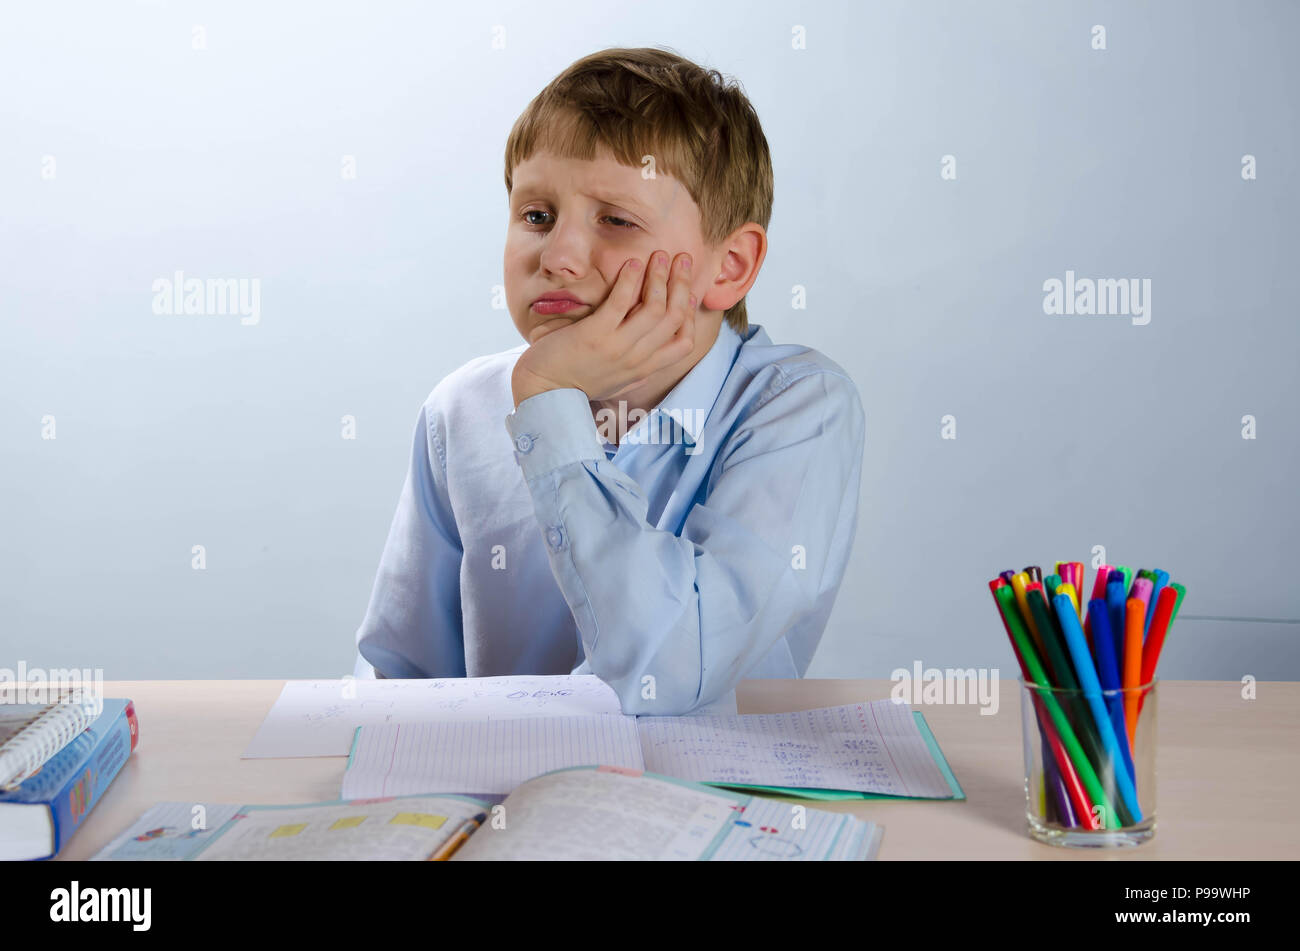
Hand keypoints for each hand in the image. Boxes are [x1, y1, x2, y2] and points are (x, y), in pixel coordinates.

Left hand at [512, 250, 697, 404]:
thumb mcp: (615, 383)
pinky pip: (621, 302)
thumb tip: (652, 356)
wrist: (543, 393)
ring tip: (660, 256)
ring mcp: (617, 348)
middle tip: (682, 259)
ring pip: (654, 308)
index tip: (689, 291)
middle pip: (673, 318)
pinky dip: (630, 280)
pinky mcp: (595, 336)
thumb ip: (636, 369)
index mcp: (643, 370)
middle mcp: (636, 360)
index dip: (690, 313)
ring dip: (660, 277)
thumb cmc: (575, 384)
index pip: (684, 342)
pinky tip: (633, 263)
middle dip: (681, 284)